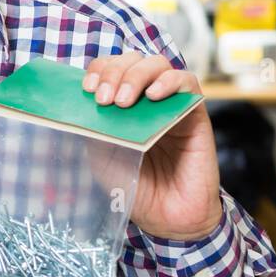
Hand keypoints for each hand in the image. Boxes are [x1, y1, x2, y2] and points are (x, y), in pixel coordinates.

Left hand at [82, 52, 222, 239]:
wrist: (165, 216)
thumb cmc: (132, 186)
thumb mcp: (101, 152)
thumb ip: (95, 124)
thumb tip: (80, 98)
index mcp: (119, 104)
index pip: (109, 68)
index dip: (98, 70)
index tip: (86, 89)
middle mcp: (145, 99)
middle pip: (131, 60)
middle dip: (114, 72)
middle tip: (104, 98)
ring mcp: (170, 103)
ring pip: (157, 64)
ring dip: (136, 75)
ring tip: (124, 100)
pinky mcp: (195, 113)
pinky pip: (188, 82)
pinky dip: (169, 82)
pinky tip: (153, 96)